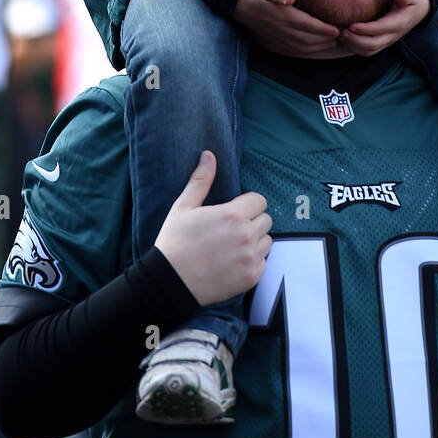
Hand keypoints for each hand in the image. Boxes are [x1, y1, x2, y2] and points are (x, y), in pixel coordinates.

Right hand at [154, 151, 272, 304]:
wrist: (170, 282)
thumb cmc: (175, 242)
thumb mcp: (183, 207)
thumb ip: (201, 180)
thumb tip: (209, 155)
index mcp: (233, 214)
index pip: (260, 200)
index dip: (247, 204)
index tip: (234, 211)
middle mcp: (246, 235)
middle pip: (266, 219)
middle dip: (252, 221)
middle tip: (231, 229)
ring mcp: (251, 258)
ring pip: (267, 241)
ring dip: (255, 241)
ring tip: (233, 245)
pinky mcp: (252, 277)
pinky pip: (264, 262)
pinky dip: (253, 261)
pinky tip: (233, 262)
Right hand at [234, 0, 340, 54]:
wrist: (234, 2)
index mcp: (283, 16)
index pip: (308, 26)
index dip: (324, 30)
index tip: (338, 30)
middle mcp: (281, 30)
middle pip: (308, 40)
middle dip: (326, 41)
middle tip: (342, 38)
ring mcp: (277, 37)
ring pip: (302, 48)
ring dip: (318, 48)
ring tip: (332, 44)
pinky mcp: (273, 41)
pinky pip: (293, 51)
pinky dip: (307, 52)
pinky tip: (314, 49)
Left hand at [337, 0, 429, 55]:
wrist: (417, 10)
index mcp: (399, 23)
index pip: (381, 29)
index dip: (366, 30)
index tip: (351, 25)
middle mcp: (392, 36)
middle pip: (372, 44)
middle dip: (355, 40)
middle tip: (340, 32)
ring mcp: (386, 41)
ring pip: (368, 51)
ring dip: (352, 46)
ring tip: (339, 35)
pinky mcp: (380, 43)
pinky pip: (366, 51)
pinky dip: (353, 48)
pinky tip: (342, 39)